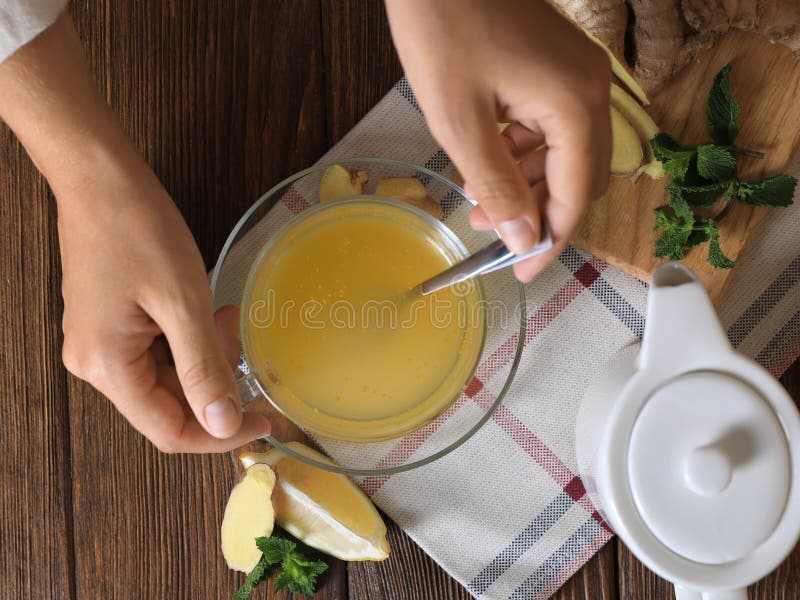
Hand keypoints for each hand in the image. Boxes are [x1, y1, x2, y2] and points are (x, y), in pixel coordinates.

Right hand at [0, 12, 268, 451]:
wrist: (99, 178)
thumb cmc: (138, 231)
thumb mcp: (183, 303)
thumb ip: (204, 369)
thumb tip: (223, 424)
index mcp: (107, 367)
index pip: (170, 431)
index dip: (221, 435)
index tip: (263, 420)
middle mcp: (96, 365)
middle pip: (168, 407)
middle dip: (217, 390)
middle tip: (254, 365)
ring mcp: (100, 343)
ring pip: (166, 378)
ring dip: (207, 360)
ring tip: (232, 324)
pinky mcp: (110, 323)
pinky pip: (157, 352)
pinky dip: (190, 341)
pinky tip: (212, 315)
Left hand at [385, 0, 611, 280]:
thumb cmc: (441, 29)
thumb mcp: (461, 121)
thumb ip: (498, 185)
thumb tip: (525, 238)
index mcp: (575, 104)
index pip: (576, 194)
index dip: (550, 240)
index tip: (520, 272)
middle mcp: (590, 90)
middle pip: (578, 176)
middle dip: (536, 211)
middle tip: (491, 231)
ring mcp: (577, 74)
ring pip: (564, 153)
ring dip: (527, 183)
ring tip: (478, 198)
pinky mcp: (556, 66)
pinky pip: (551, 126)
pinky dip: (523, 151)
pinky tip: (487, 158)